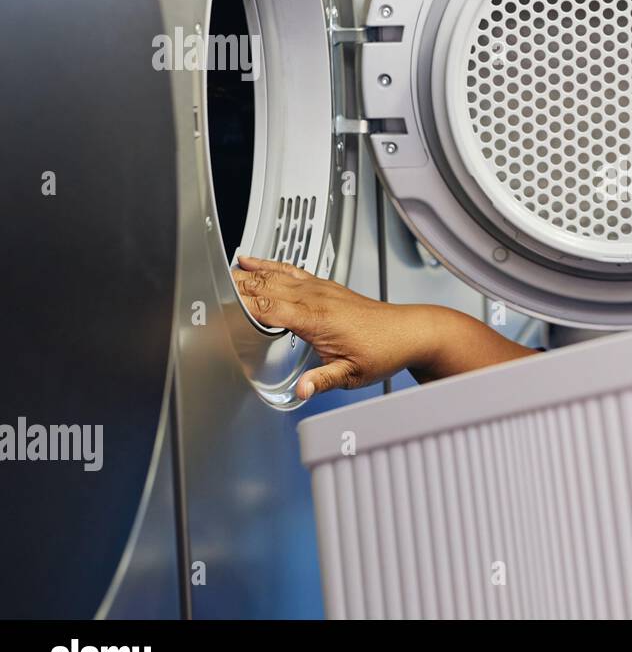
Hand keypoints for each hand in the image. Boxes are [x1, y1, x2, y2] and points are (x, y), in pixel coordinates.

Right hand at [232, 254, 440, 399]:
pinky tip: (252, 260)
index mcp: (317, 319)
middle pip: (265, 287)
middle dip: (234, 288)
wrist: (410, 332)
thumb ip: (322, 381)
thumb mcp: (352, 374)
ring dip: (245, 274)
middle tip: (203, 288)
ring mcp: (320, 289)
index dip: (240, 307)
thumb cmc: (384, 350)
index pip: (268, 308)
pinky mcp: (324, 286)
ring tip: (216, 272)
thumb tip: (301, 391)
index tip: (215, 309)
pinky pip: (290, 270)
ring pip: (274, 275)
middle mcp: (316, 298)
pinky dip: (268, 264)